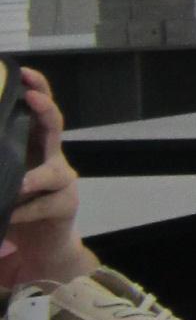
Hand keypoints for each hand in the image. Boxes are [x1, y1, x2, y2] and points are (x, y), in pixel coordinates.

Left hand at [0, 69, 94, 291]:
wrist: (41, 246)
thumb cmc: (17, 206)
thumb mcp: (4, 178)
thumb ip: (1, 160)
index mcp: (35, 144)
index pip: (37, 110)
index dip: (35, 89)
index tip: (23, 73)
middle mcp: (52, 156)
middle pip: (54, 126)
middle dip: (44, 109)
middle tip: (31, 97)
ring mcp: (62, 181)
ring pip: (54, 171)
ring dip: (34, 177)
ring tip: (18, 183)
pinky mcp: (65, 206)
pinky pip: (43, 206)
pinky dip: (24, 211)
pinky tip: (10, 215)